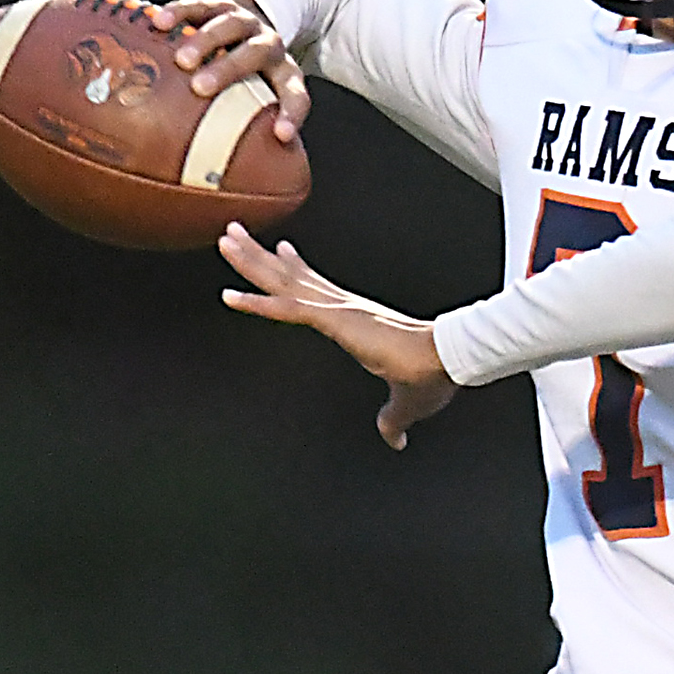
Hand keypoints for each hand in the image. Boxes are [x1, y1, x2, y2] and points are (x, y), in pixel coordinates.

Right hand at [150, 0, 308, 142]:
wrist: (250, 20)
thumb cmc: (249, 77)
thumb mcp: (256, 99)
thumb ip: (244, 129)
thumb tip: (219, 184)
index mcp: (284, 74)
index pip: (296, 94)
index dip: (291, 114)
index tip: (281, 135)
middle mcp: (269, 45)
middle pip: (256, 53)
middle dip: (230, 70)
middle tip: (201, 88)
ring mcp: (245, 20)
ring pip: (230, 24)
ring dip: (206, 41)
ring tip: (181, 60)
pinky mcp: (219, 2)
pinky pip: (200, 4)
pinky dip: (180, 12)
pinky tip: (158, 23)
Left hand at [218, 222, 457, 449]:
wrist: (447, 360)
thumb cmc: (433, 375)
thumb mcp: (405, 405)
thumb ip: (392, 421)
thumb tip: (394, 440)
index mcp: (358, 318)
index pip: (318, 287)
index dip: (296, 268)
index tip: (280, 250)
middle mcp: (343, 305)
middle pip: (292, 274)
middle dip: (261, 254)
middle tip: (234, 233)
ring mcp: (336, 309)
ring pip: (283, 281)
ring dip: (251, 261)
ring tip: (226, 239)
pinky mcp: (334, 319)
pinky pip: (286, 308)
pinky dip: (256, 303)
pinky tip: (229, 296)